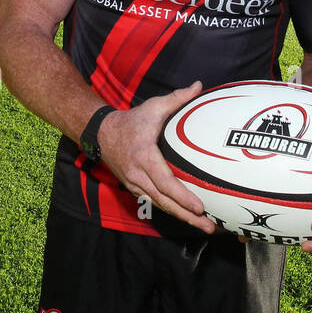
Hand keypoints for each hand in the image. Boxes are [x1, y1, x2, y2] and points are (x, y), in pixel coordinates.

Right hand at [97, 81, 213, 233]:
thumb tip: (199, 85)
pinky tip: (188, 217)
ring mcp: (135, 184)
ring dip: (182, 217)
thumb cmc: (131, 120)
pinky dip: (172, 211)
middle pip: (165, 201)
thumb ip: (177, 98)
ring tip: (204, 226)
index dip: (182, 197)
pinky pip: (155, 202)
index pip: (165, 182)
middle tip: (209, 227)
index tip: (199, 207)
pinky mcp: (135, 188)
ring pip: (160, 205)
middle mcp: (139, 175)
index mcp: (145, 158)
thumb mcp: (153, 106)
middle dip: (188, 216)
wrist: (102, 133)